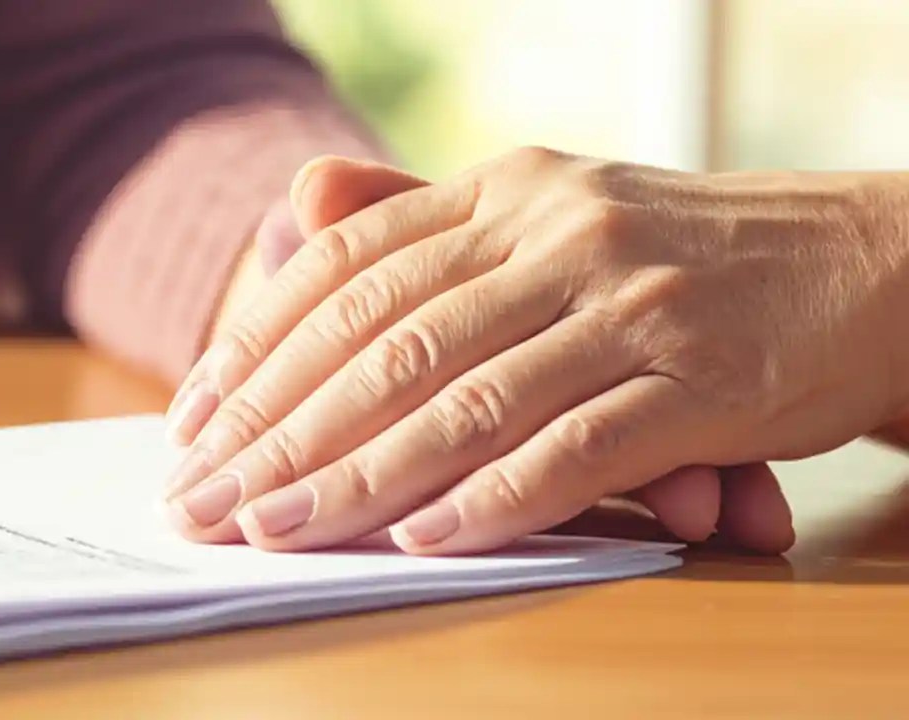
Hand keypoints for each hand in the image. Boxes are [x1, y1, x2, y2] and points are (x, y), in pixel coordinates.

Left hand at [165, 149, 908, 554]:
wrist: (856, 260)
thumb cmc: (672, 254)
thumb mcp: (545, 209)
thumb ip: (420, 217)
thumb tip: (293, 207)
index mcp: (505, 192)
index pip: (348, 269)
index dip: (258, 346)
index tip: (192, 420)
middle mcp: (557, 235)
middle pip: (386, 340)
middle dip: (279, 429)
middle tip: (203, 497)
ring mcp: (630, 305)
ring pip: (465, 398)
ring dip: (358, 476)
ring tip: (277, 531)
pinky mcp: (700, 380)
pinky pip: (577, 448)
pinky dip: (492, 498)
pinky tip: (419, 540)